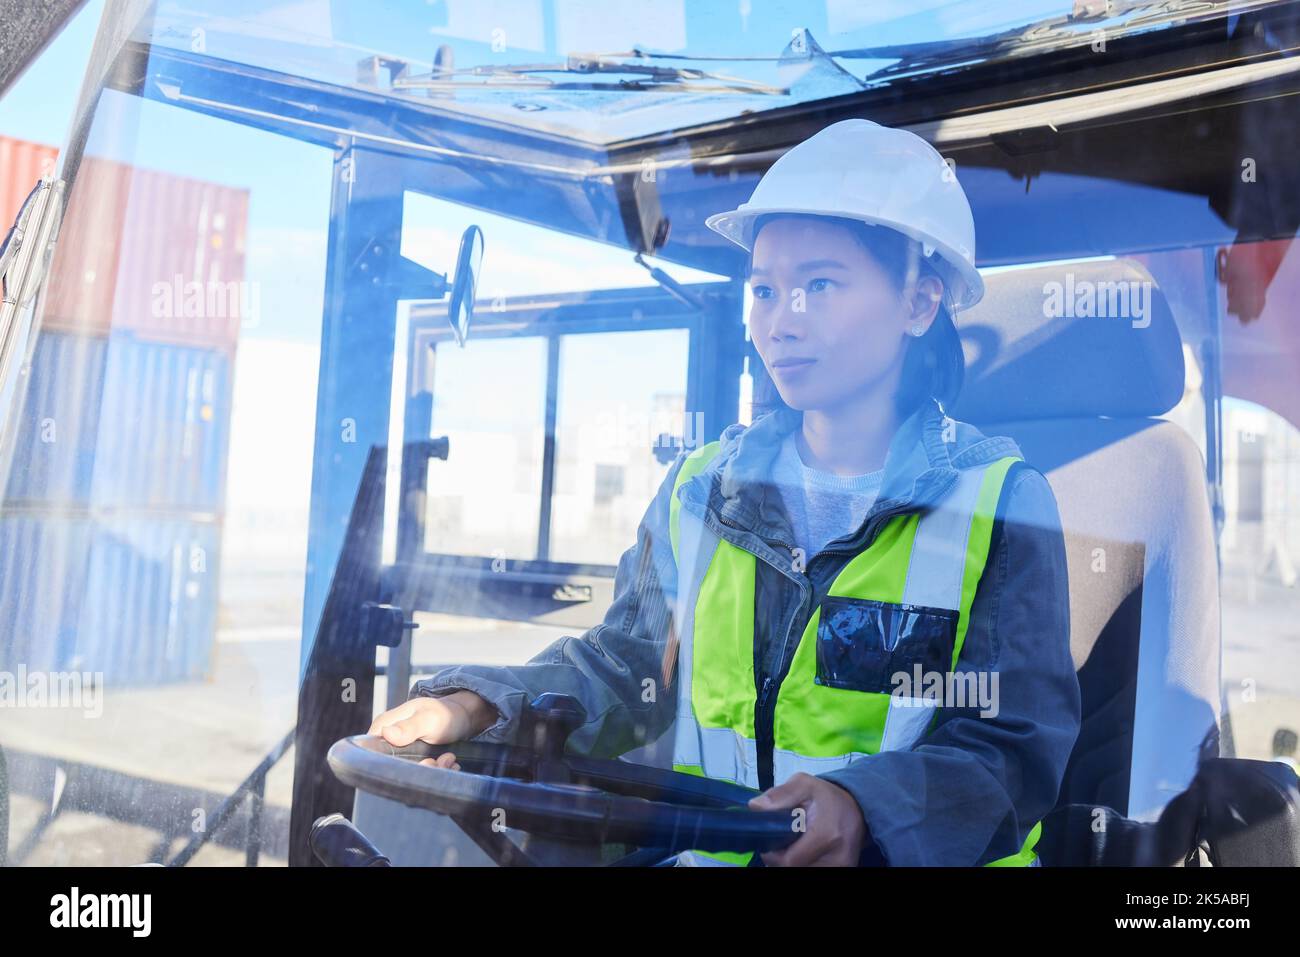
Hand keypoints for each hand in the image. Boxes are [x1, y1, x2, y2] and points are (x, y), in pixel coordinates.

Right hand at [368, 691, 496, 771]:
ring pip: (409, 774)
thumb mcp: (428, 718)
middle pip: (394, 767)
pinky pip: (420, 775)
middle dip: (420, 769)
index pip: (374, 753)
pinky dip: (437, 772)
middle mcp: (387, 741)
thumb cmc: (443, 713)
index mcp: (383, 727)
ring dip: (432, 770)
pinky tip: (449, 763)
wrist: (461, 718)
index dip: (395, 764)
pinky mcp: (413, 761)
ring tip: (448, 759)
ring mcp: (400, 753)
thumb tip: (386, 733)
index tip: (424, 762)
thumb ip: (409, 727)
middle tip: (439, 761)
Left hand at [748, 772, 867, 866]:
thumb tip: (755, 807)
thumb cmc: (826, 797)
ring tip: (795, 845)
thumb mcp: (803, 784)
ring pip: (802, 873)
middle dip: (781, 858)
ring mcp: (841, 868)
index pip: (789, 861)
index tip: (770, 841)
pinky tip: (804, 852)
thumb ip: (779, 795)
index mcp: (827, 835)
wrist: (856, 809)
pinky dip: (803, 864)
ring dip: (792, 862)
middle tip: (782, 842)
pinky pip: (813, 872)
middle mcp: (837, 858)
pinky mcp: (843, 871)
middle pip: (793, 870)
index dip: (773, 854)